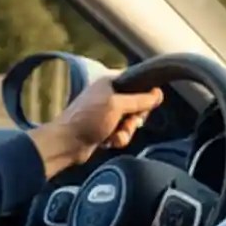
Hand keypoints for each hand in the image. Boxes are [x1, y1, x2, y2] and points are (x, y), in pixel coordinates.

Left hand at [27, 77, 163, 178]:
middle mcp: (109, 95)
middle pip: (137, 105)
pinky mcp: (104, 128)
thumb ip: (140, 100)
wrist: (66, 143)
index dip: (145, 96)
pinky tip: (109, 142)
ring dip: (126, 132)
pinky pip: (121, 132)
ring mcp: (106, 113)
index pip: (138, 83)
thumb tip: (158, 93)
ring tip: (115, 136)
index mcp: (110, 82)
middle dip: (134, 119)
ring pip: (130, 121)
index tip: (146, 107)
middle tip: (128, 124)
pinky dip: (118, 138)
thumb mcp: (117, 105)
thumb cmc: (89, 119)